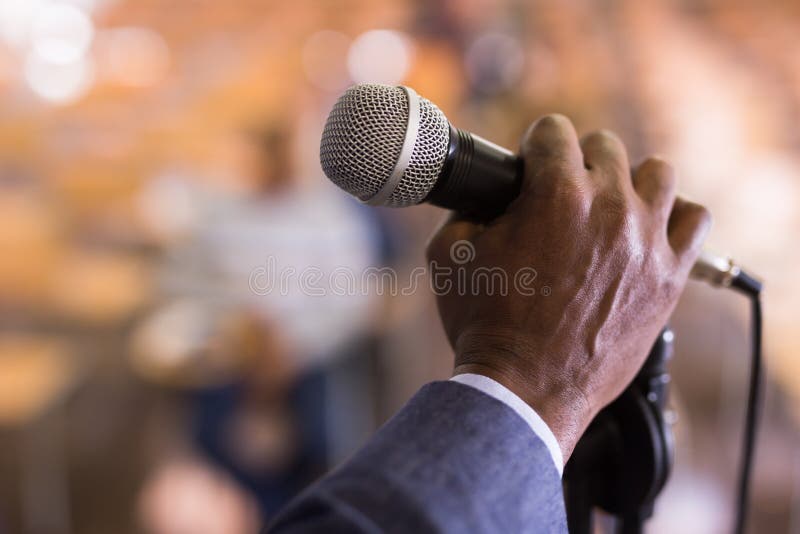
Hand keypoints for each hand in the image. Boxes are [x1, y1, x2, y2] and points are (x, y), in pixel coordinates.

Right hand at [426, 115, 710, 460]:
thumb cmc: (485, 324)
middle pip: (605, 146)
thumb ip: (466, 209)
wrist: (524, 388)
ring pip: (658, 172)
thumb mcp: (450, 254)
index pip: (554, 130)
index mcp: (556, 195)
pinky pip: (693, 220)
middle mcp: (609, 208)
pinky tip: (648, 230)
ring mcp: (646, 242)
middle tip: (560, 193)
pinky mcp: (669, 277)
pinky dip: (672, 216)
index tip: (529, 167)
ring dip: (628, 180)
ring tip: (608, 205)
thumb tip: (483, 197)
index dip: (533, 146)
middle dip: (576, 161)